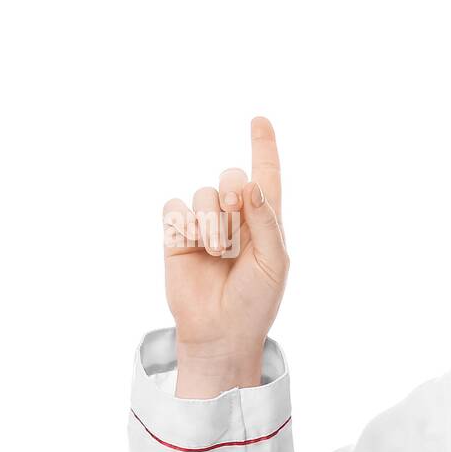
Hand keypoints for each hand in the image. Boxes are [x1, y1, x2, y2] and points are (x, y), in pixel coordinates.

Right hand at [163, 117, 288, 396]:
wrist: (220, 332)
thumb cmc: (256, 301)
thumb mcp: (275, 263)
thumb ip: (266, 221)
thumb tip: (250, 184)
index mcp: (265, 221)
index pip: (266, 176)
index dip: (263, 147)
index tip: (259, 120)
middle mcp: (235, 217)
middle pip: (231, 177)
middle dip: (233, 192)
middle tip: (236, 219)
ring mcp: (204, 225)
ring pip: (203, 195)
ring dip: (212, 224)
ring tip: (217, 255)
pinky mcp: (177, 235)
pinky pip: (175, 209)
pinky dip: (185, 227)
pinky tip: (191, 250)